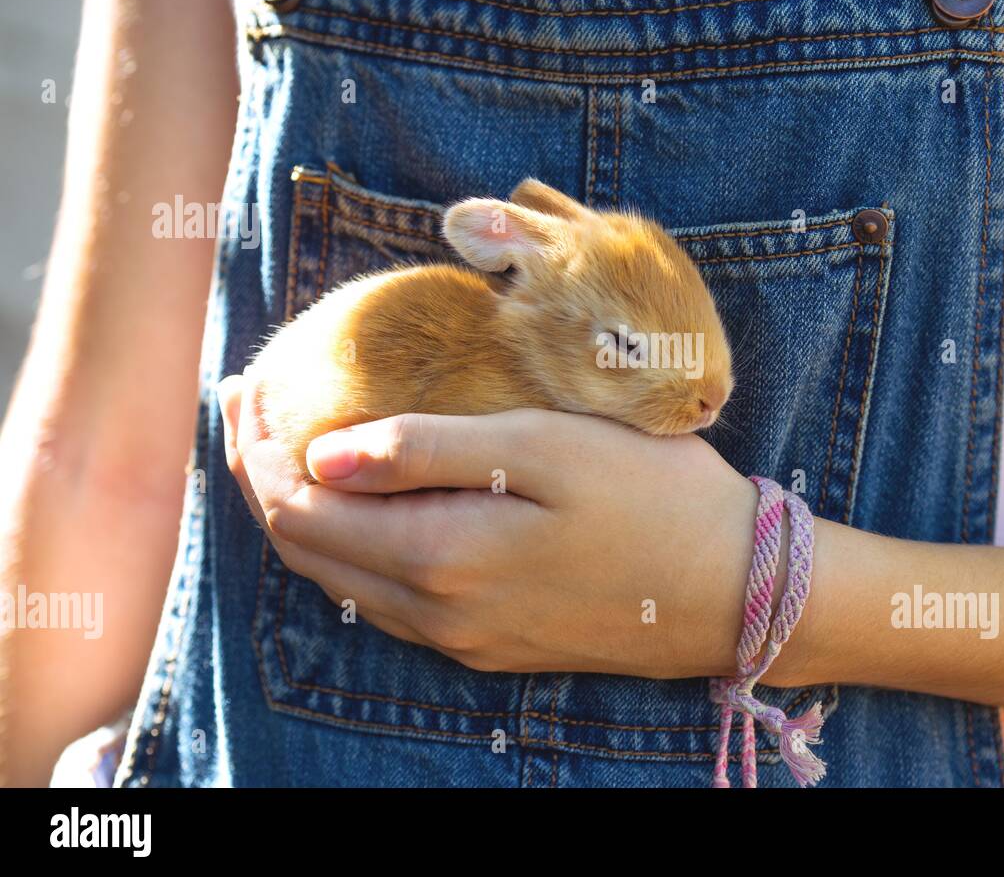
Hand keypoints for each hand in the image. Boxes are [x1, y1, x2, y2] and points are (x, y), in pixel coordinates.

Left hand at [217, 374, 758, 679]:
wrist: (734, 589)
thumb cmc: (652, 498)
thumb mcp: (545, 447)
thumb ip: (428, 451)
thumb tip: (321, 454)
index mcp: (439, 560)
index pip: (299, 509)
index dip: (255, 446)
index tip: (244, 385)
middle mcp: (435, 614)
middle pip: (306, 551)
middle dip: (263, 477)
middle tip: (252, 406)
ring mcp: (462, 638)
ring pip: (343, 581)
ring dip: (304, 516)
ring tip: (291, 450)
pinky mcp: (490, 644)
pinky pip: (388, 601)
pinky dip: (352, 549)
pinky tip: (366, 507)